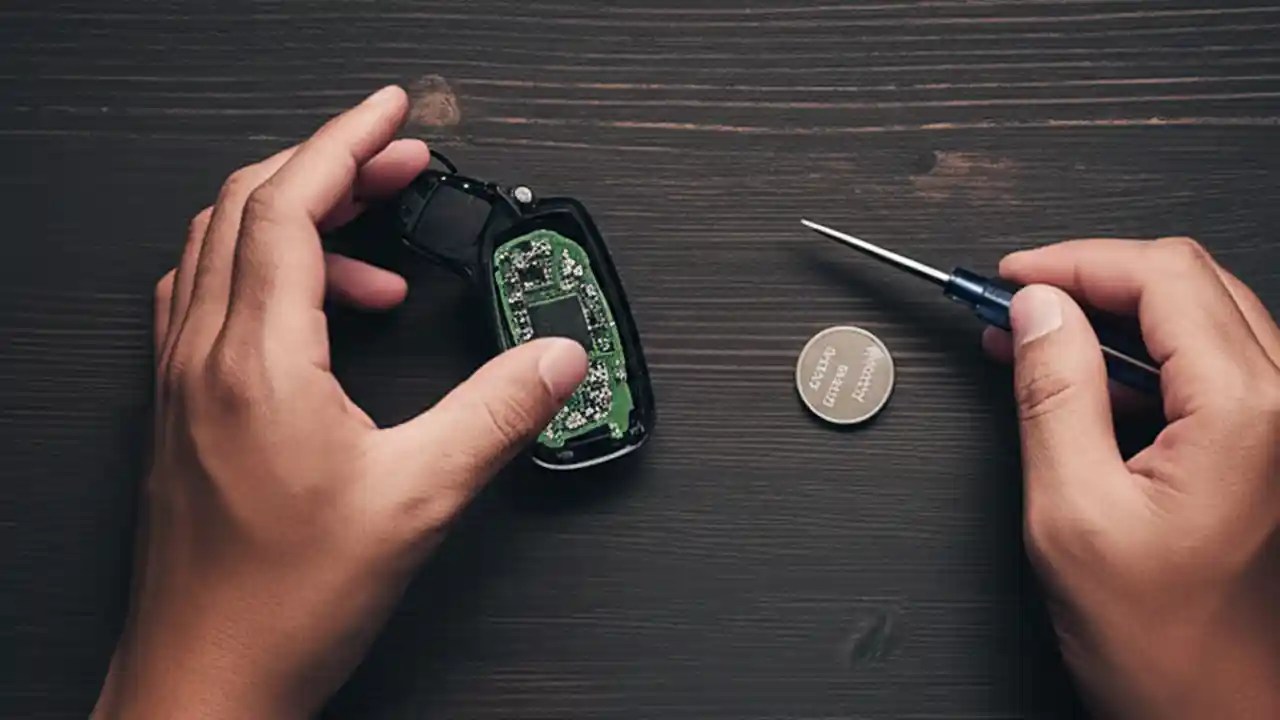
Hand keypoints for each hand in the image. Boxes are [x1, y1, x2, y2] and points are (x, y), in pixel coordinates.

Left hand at [93, 86, 588, 718]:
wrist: (207, 678)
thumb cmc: (283, 601)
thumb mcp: (418, 499)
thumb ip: (497, 414)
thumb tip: (556, 361)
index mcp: (257, 359)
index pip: (291, 202)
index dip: (346, 138)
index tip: (393, 112)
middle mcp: (206, 355)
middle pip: (253, 206)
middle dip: (332, 165)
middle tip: (401, 164)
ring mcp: (184, 380)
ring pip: (224, 246)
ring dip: (298, 218)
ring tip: (378, 249)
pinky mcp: (182, 408)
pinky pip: (209, 295)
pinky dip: (266, 271)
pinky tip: (312, 307)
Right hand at [985, 238, 1279, 718]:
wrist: (1215, 711)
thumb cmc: (1164, 645)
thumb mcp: (1072, 513)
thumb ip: (1053, 394)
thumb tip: (1036, 311)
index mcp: (1247, 413)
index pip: (1162, 278)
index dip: (1075, 262)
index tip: (1012, 277)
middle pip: (1185, 282)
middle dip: (1089, 279)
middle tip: (1012, 302)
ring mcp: (1277, 426)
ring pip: (1195, 315)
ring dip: (1108, 315)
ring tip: (1030, 339)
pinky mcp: (1261, 447)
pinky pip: (1201, 364)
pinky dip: (1133, 356)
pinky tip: (1077, 378)